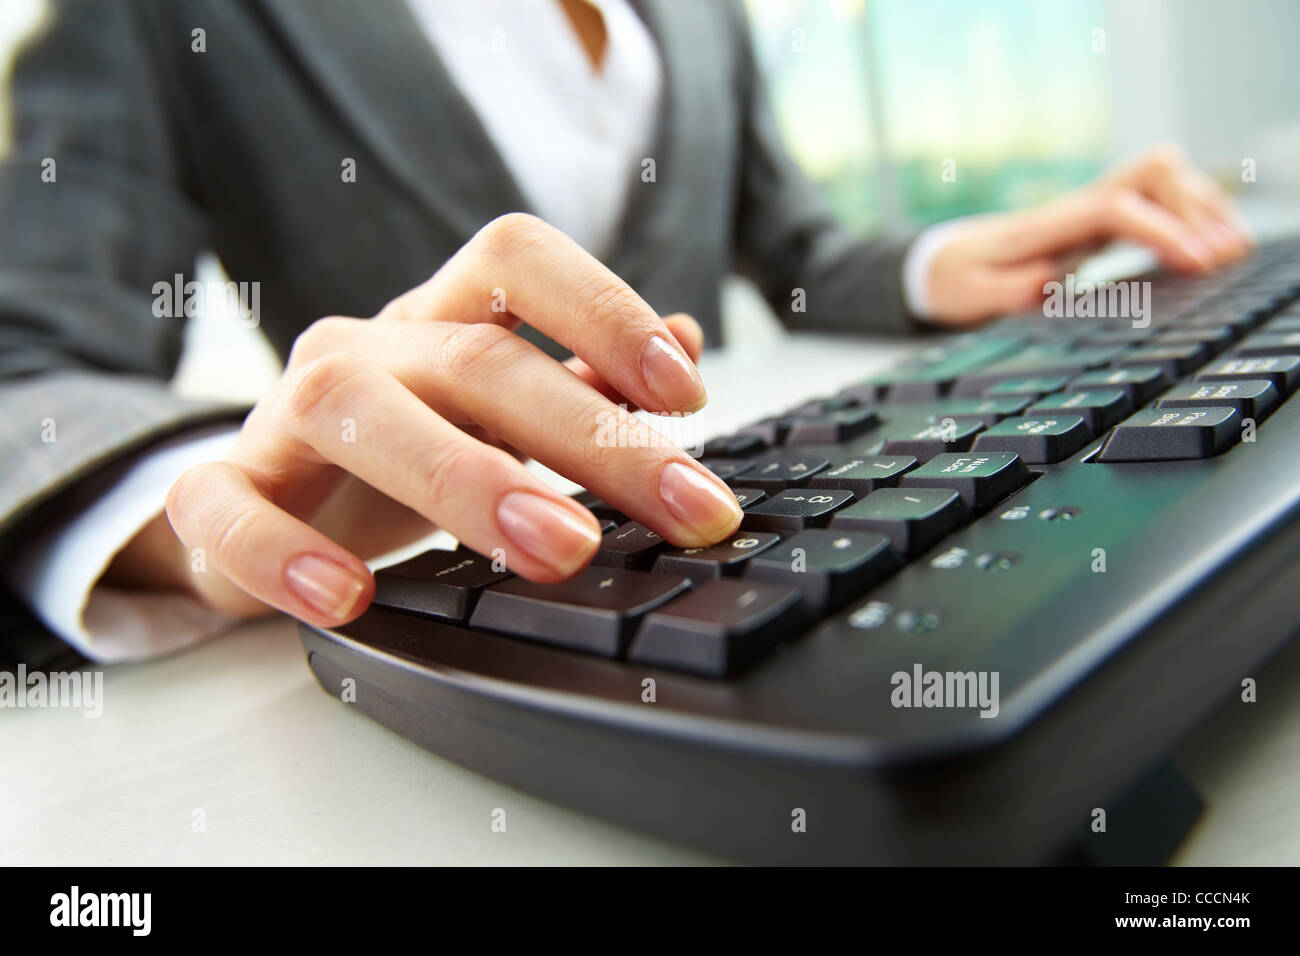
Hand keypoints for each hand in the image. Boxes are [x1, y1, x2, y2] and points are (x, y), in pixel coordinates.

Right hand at [109, 214, 742, 628]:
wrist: (267, 506)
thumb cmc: (407, 451)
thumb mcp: (499, 413)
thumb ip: (584, 381)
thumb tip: (685, 340)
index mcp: (442, 320)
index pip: (517, 259)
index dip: (605, 308)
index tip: (687, 393)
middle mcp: (367, 350)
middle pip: (475, 359)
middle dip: (592, 434)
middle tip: (683, 509)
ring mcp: (284, 415)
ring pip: (354, 410)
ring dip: (466, 480)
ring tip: (560, 550)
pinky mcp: (218, 494)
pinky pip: (227, 509)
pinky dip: (282, 552)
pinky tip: (348, 597)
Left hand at [925, 143, 1254, 324]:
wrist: (941, 261)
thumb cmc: (957, 279)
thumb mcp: (971, 293)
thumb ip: (1007, 289)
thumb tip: (1047, 281)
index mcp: (1048, 225)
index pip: (1117, 208)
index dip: (1161, 230)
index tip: (1194, 263)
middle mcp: (1076, 208)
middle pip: (1152, 173)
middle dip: (1193, 208)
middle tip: (1219, 257)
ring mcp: (1091, 210)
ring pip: (1163, 180)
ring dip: (1201, 208)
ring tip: (1229, 252)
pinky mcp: (1100, 222)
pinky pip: (1157, 203)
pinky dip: (1190, 218)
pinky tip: (1208, 250)